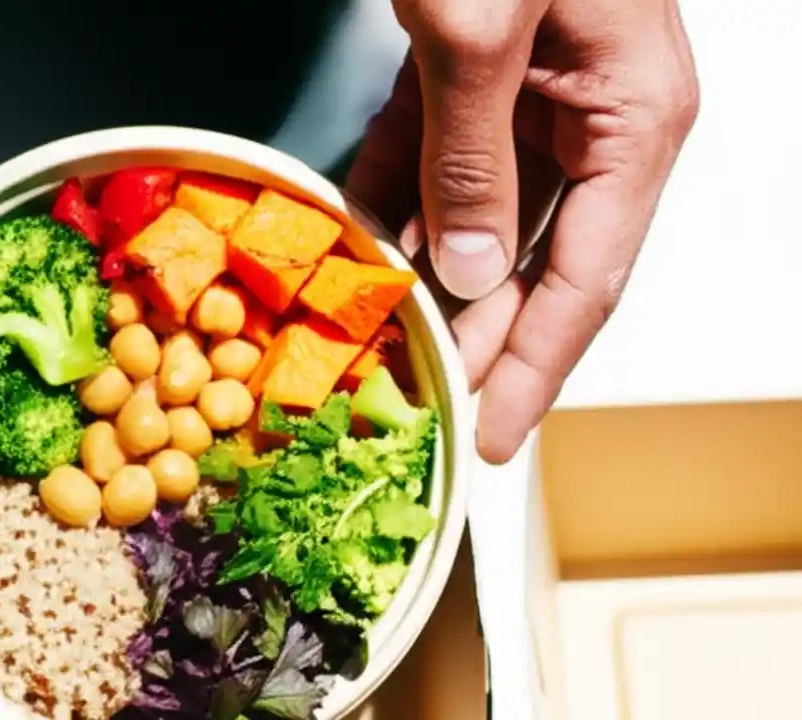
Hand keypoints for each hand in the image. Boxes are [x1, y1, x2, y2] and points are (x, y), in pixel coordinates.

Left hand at [347, 0, 698, 462]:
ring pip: (475, 217)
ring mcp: (528, 93)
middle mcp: (592, 115)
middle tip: (416, 407)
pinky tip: (349, 246)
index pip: (588, 279)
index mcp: (634, 115)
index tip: (492, 436)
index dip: (537, 367)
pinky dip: (388, 199)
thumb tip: (467, 273)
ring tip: (369, 346)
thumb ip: (476, 157)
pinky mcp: (466, 70)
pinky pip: (429, 157)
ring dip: (420, 277)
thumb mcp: (481, 32)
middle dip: (472, 338)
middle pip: (532, 263)